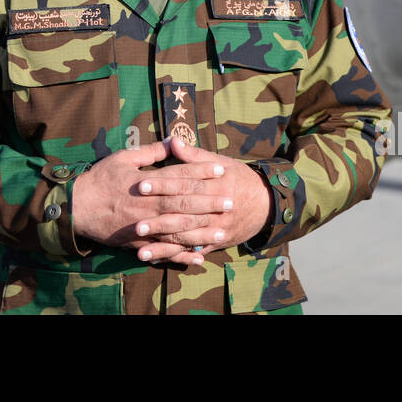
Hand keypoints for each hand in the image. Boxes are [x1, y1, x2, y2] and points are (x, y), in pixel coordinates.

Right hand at [70, 139, 232, 259]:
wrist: (77, 207)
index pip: (179, 175)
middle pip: (184, 204)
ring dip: (201, 231)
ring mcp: (145, 227)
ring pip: (178, 230)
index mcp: (146, 182)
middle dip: (209, 203)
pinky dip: (181, 255)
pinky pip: (163, 251)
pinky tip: (197, 257)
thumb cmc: (100, 179)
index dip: (201, 172)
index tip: (220, 170)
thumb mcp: (123, 158)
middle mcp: (148, 205)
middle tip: (230, 201)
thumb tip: (173, 139)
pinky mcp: (139, 243)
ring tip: (222, 231)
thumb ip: (151, 152)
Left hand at [131, 137, 271, 264]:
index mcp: (215, 186)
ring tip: (140, 251)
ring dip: (163, 247)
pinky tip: (156, 261)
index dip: (162, 185)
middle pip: (184, 216)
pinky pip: (193, 252)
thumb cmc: (239, 178)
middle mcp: (216, 211)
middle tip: (135, 226)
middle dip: (158, 223)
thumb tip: (173, 140)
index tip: (140, 185)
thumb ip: (194, 155)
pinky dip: (175, 258)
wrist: (266, 204)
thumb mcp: (221, 162)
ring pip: (186, 240)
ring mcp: (216, 230)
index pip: (184, 185)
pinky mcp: (216, 243)